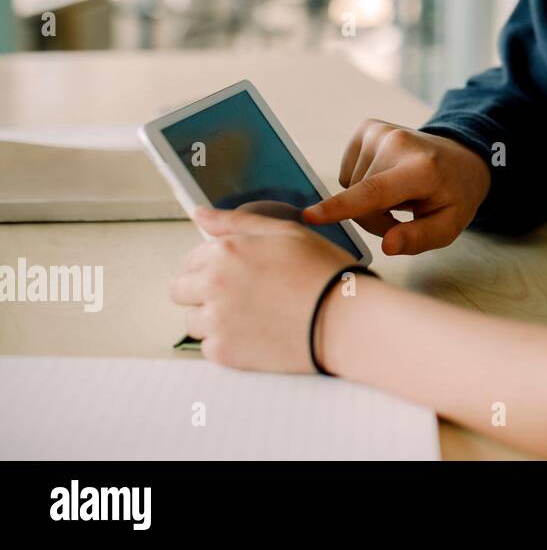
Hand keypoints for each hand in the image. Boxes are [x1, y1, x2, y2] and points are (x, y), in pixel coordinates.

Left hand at [169, 206, 359, 371]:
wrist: (345, 320)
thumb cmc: (324, 272)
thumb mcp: (286, 232)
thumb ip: (236, 221)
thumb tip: (200, 213)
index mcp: (225, 251)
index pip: (192, 259)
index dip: (216, 265)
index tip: (239, 274)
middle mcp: (213, 284)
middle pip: (181, 291)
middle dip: (204, 291)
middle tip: (242, 295)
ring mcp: (216, 321)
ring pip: (193, 321)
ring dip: (214, 319)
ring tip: (253, 316)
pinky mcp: (224, 352)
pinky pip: (209, 348)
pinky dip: (229, 343)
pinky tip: (257, 334)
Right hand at [301, 120, 491, 255]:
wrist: (460, 158)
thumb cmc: (453, 195)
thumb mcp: (449, 225)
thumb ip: (419, 238)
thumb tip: (387, 246)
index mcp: (422, 168)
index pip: (375, 191)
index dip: (341, 207)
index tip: (311, 216)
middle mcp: (397, 142)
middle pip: (360, 199)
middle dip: (375, 219)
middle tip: (404, 215)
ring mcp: (379, 132)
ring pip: (351, 187)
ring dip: (369, 201)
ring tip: (399, 194)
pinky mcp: (366, 129)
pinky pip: (347, 173)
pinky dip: (362, 183)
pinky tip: (386, 178)